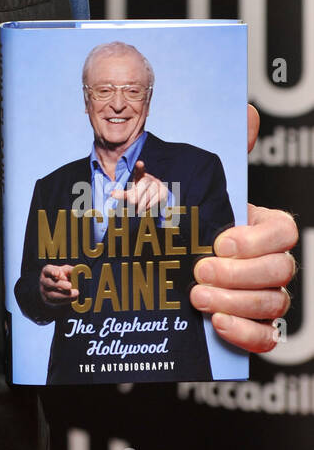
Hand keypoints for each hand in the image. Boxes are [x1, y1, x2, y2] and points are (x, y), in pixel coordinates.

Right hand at [40, 264, 78, 305]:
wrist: (62, 286)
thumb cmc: (64, 275)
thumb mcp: (67, 270)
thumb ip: (71, 270)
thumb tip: (77, 271)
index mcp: (47, 271)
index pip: (47, 270)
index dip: (52, 271)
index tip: (57, 273)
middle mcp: (43, 280)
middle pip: (49, 283)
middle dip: (60, 285)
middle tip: (70, 286)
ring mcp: (44, 290)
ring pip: (52, 295)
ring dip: (64, 295)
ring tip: (76, 293)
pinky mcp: (47, 299)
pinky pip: (55, 302)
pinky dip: (65, 300)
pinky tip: (73, 298)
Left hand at [111, 159, 169, 216]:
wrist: (157, 198)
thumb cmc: (140, 195)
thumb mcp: (130, 193)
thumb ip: (122, 194)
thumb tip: (112, 194)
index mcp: (140, 176)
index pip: (140, 170)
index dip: (139, 167)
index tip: (139, 163)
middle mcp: (149, 178)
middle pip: (142, 187)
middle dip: (134, 198)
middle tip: (131, 204)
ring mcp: (157, 185)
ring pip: (147, 196)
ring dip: (141, 205)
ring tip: (138, 208)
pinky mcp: (163, 193)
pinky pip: (154, 201)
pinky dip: (148, 207)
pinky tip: (147, 207)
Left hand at [190, 105, 298, 352]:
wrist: (163, 271)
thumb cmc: (191, 227)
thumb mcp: (204, 191)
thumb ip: (230, 156)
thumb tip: (247, 112)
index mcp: (264, 228)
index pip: (285, 231)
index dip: (257, 239)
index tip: (221, 241)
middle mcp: (270, 263)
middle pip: (281, 271)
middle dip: (239, 274)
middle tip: (199, 270)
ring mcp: (265, 297)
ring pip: (274, 304)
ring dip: (235, 302)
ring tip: (198, 296)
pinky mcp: (252, 327)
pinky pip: (266, 338)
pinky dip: (244, 333)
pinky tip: (216, 323)